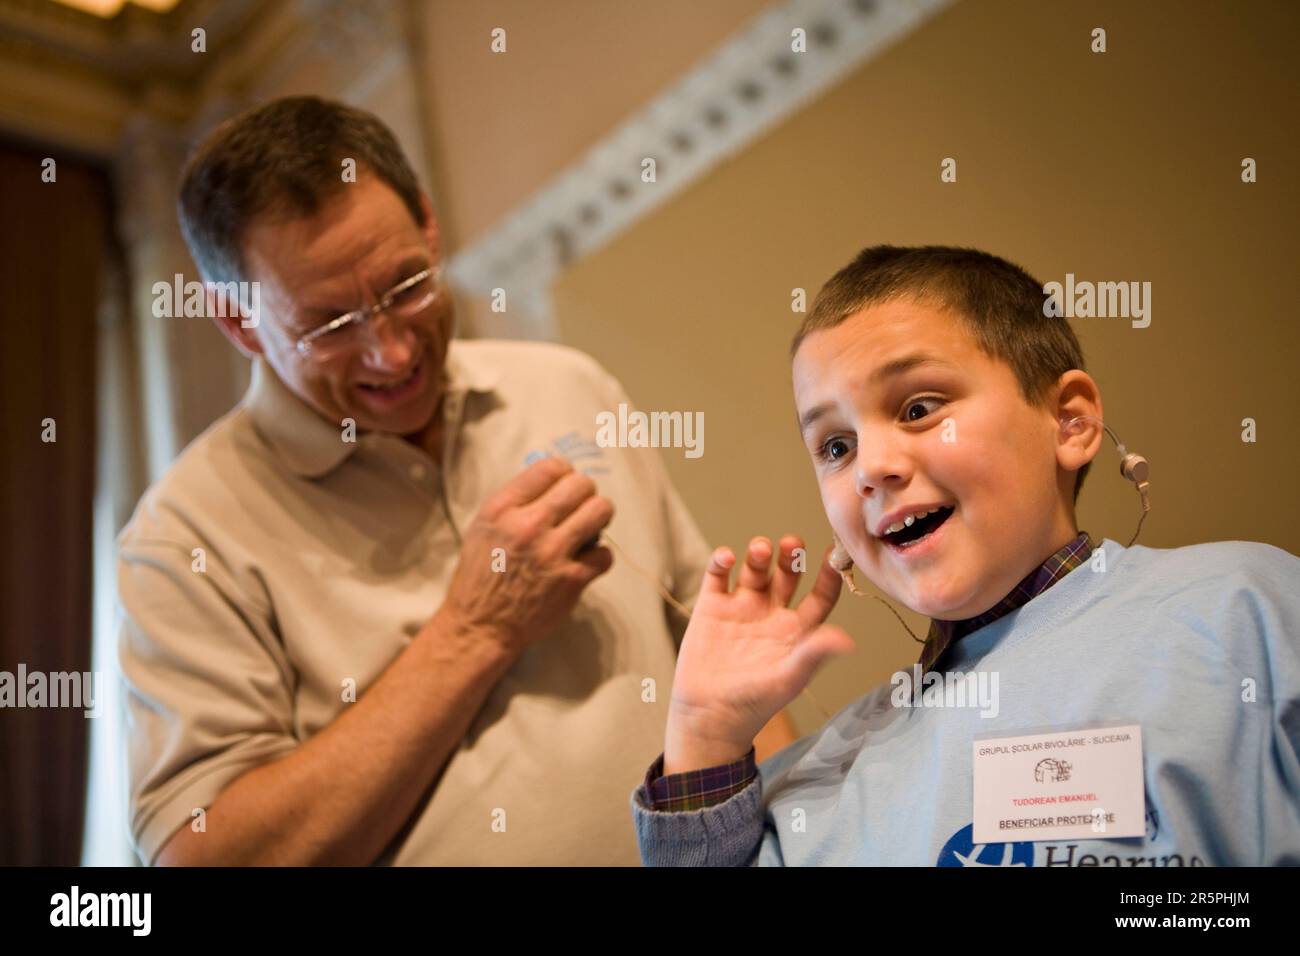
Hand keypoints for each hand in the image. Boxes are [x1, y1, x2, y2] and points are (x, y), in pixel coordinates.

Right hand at [436, 457, 613, 655]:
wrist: (480, 626)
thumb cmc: (481, 575)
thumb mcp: (484, 526)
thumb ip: (516, 501)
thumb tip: (555, 478)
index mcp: (502, 509)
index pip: (550, 467)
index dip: (564, 473)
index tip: (564, 487)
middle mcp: (528, 526)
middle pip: (581, 484)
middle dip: (584, 494)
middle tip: (578, 510)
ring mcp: (552, 553)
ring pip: (601, 511)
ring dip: (598, 518)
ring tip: (587, 529)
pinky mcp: (571, 580)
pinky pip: (605, 553)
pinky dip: (598, 558)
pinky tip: (583, 563)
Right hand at [664, 535, 854, 773]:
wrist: (708, 716)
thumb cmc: (754, 703)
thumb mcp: (789, 678)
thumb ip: (814, 654)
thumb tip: (847, 640)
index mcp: (796, 631)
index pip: (819, 597)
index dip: (829, 577)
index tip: (835, 556)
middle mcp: (771, 614)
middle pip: (786, 575)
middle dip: (790, 557)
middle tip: (792, 543)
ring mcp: (741, 608)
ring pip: (755, 570)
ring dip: (758, 555)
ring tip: (760, 548)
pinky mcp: (711, 607)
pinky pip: (718, 577)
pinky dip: (722, 562)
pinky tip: (727, 557)